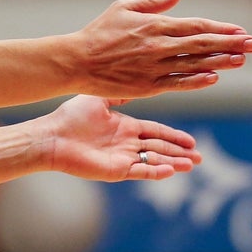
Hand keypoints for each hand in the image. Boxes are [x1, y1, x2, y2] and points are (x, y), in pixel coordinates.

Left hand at [39, 95, 200, 180]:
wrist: (51, 136)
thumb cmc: (70, 117)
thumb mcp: (99, 99)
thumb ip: (119, 93)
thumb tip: (135, 79)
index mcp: (124, 128)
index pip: (155, 133)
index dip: (174, 137)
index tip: (191, 141)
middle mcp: (125, 144)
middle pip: (159, 149)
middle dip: (180, 153)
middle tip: (200, 157)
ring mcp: (121, 158)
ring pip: (153, 162)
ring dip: (173, 163)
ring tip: (192, 164)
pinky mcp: (114, 170)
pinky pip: (139, 172)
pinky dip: (155, 172)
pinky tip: (170, 171)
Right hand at [75, 0, 251, 96]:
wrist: (74, 61)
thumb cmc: (96, 33)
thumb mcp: (122, 8)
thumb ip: (154, 2)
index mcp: (154, 26)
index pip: (196, 27)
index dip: (220, 29)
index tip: (239, 30)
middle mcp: (158, 47)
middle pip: (202, 45)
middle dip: (230, 44)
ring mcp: (153, 68)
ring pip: (194, 65)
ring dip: (220, 62)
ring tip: (241, 60)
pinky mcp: (146, 86)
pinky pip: (177, 84)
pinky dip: (196, 81)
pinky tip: (213, 78)